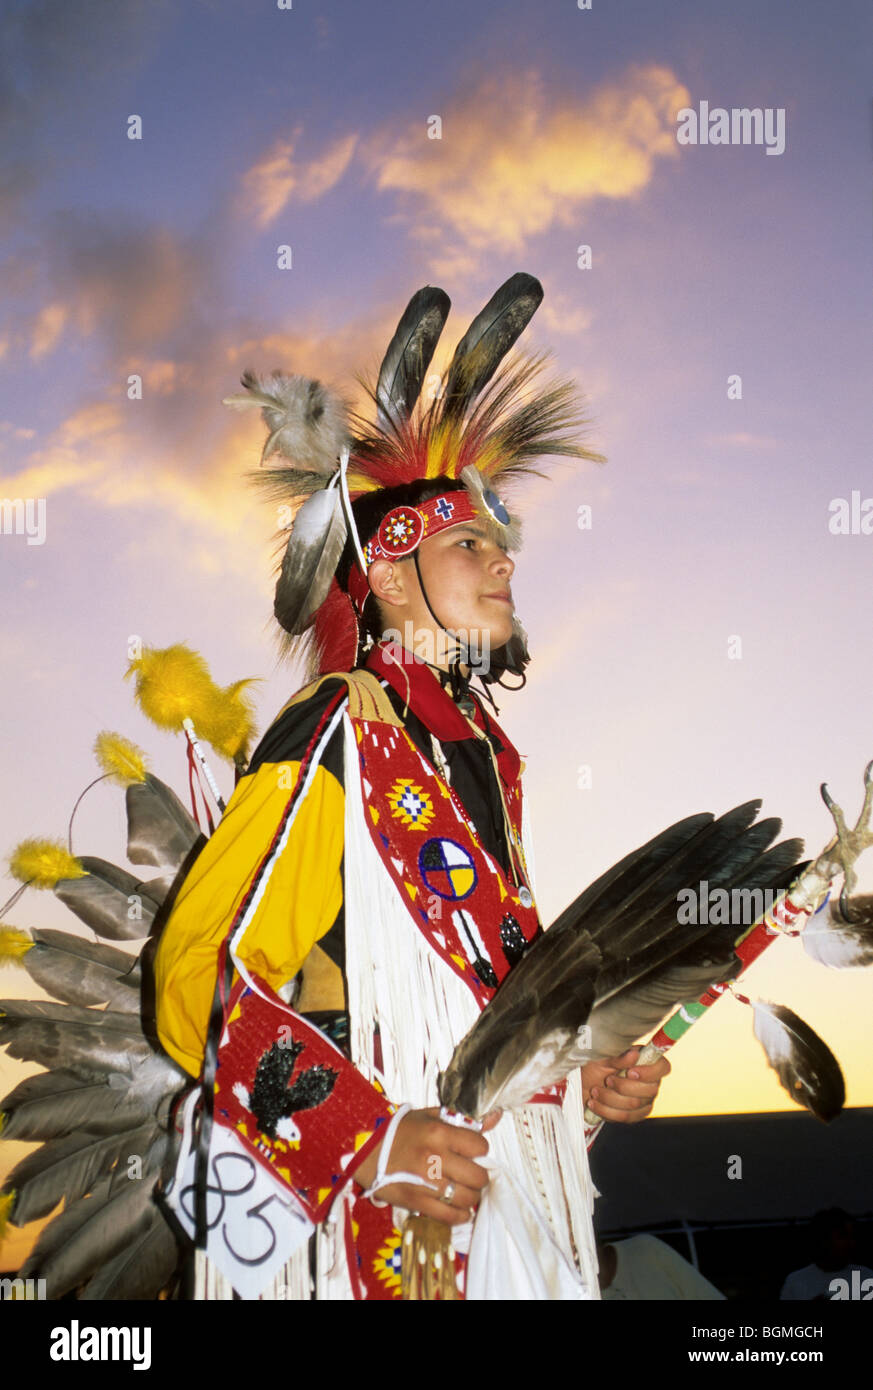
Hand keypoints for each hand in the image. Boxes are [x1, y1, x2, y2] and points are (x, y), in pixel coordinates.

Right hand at [355, 1107, 500, 1224]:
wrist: (365, 1150)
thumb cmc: (399, 1131)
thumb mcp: (429, 1116)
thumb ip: (462, 1119)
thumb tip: (495, 1117)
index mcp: (439, 1133)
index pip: (480, 1146)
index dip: (479, 1150)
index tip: (471, 1152)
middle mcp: (436, 1158)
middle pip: (478, 1176)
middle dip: (478, 1176)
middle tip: (469, 1174)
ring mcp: (427, 1183)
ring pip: (467, 1198)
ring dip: (470, 1196)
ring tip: (462, 1191)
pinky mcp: (418, 1203)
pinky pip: (451, 1216)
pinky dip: (460, 1215)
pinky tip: (457, 1209)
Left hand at [582, 1048, 670, 1123]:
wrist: (584, 1084)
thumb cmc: (596, 1066)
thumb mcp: (604, 1058)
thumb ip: (620, 1058)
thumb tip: (634, 1054)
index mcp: (647, 1062)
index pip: (663, 1068)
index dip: (649, 1072)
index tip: (630, 1072)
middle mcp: (651, 1082)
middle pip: (650, 1091)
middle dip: (623, 1087)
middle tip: (607, 1080)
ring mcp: (645, 1100)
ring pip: (635, 1105)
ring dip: (610, 1099)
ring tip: (595, 1091)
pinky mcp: (636, 1115)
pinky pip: (625, 1117)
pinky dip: (606, 1111)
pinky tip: (595, 1103)